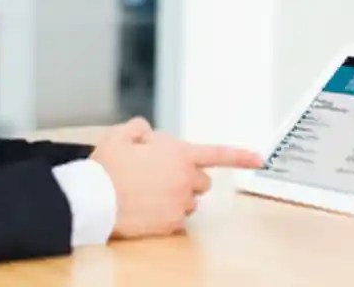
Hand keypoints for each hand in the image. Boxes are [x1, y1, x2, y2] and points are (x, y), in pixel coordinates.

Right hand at [90, 120, 262, 238]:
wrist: (93, 199)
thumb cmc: (106, 167)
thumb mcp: (120, 135)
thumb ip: (139, 128)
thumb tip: (146, 132)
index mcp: (179, 154)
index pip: (218, 154)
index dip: (241, 156)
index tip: (260, 158)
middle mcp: (185, 180)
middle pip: (202, 181)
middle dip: (187, 178)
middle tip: (161, 176)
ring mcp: (179, 204)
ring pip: (189, 202)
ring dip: (177, 197)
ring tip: (148, 193)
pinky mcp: (169, 224)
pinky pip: (176, 220)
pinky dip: (166, 215)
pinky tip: (146, 208)